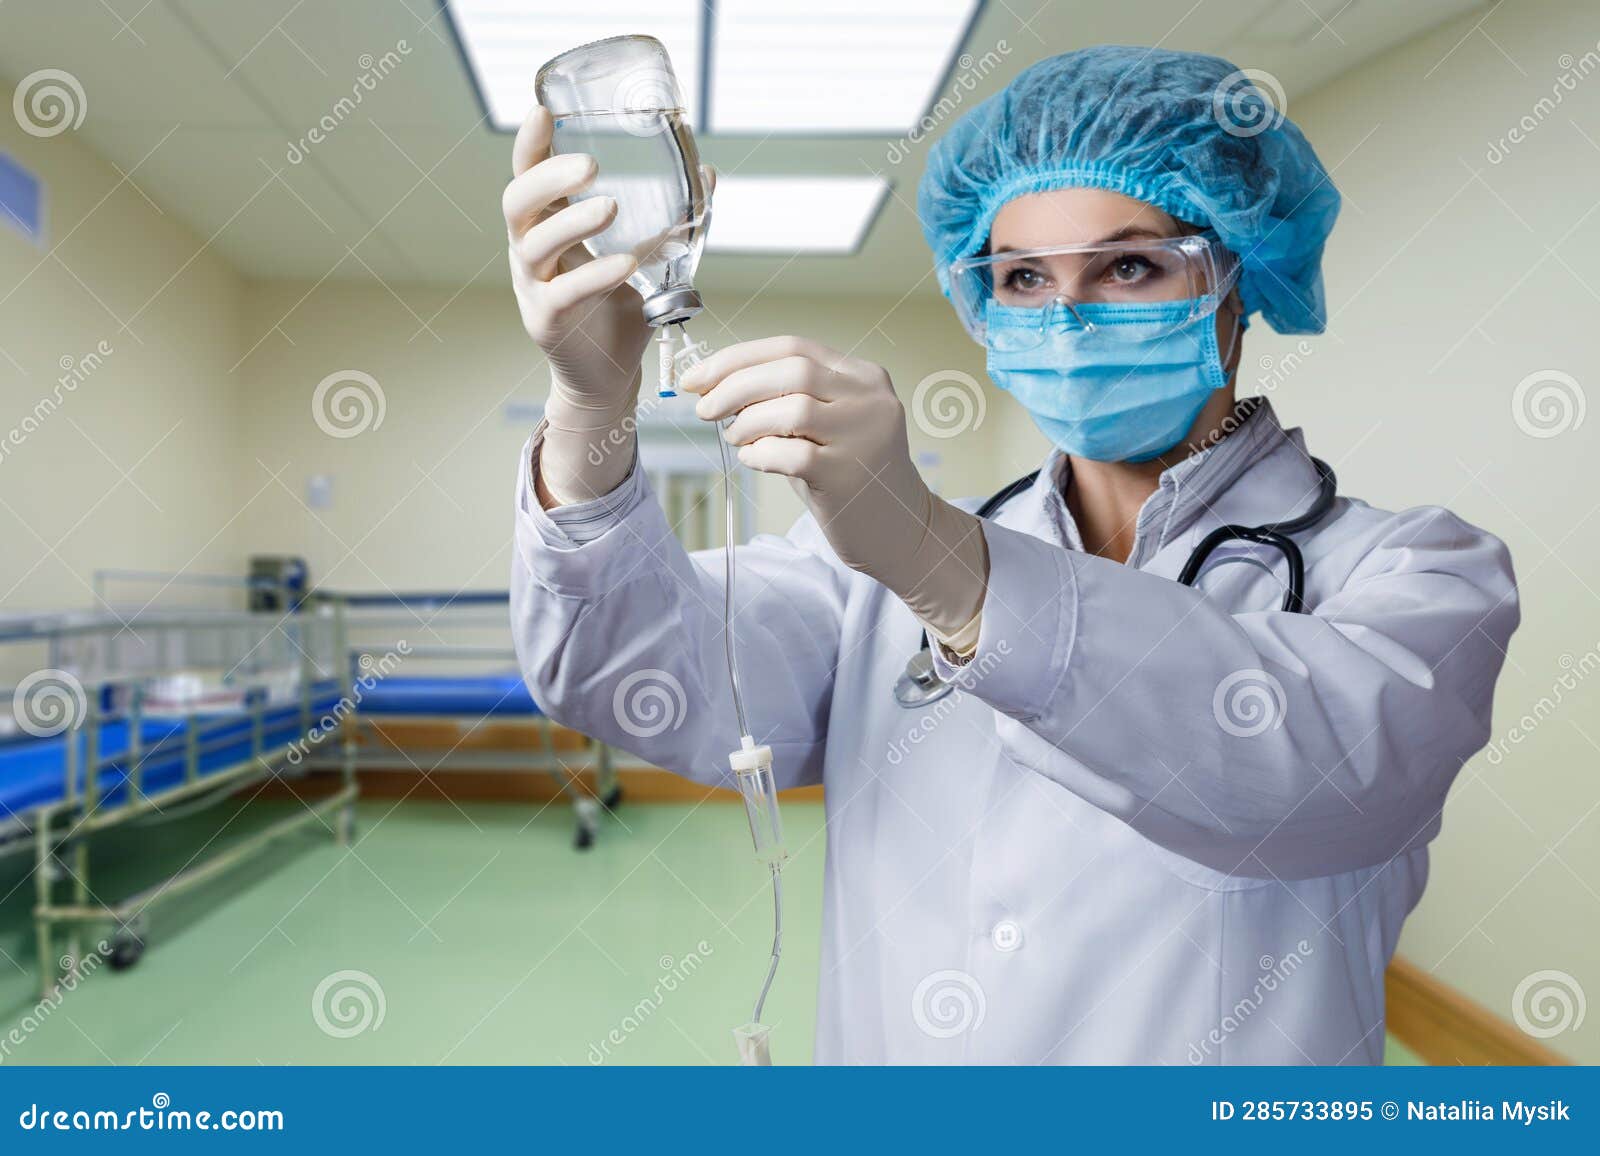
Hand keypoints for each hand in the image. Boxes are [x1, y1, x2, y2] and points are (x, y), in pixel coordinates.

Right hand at [505, 105, 648, 411]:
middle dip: (549, 177)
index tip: (543, 111)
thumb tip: (707, 174)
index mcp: (547, 226)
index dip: (531, 145)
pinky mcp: (548, 322)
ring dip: (572, 222)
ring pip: (535, 245)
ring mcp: (534, 287)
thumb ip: (666, 218)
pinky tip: (624, 265)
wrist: (609, 373)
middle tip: (591, 164)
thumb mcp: (643, 254)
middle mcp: (531, 251)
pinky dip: (594, 277)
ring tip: (610, 207)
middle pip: (518, 203)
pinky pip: (563, 294)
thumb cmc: (620, 306)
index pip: (527, 176)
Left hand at [680, 337, 988, 636]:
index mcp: (864, 376)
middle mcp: (870, 399)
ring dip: (747, 421)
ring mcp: (864, 437)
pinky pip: (790, 454)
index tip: (698, 377)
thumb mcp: (827, 426)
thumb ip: (785, 400)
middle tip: (703, 408)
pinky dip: (760, 453)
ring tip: (736, 438)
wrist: (902, 532)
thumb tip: (718, 385)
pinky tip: (754, 459)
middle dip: (733, 384)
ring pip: (790, 408)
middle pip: (790, 370)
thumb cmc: (851, 477)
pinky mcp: (848, 476)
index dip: (737, 358)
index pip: (793, 348)